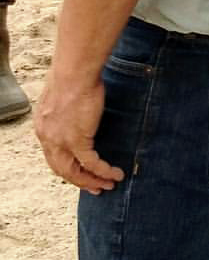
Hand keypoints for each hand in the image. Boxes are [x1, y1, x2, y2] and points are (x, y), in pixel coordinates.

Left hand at [35, 74, 122, 193]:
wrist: (74, 72)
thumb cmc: (72, 75)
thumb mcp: (63, 95)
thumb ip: (67, 108)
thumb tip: (78, 107)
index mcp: (43, 128)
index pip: (54, 156)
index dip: (68, 167)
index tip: (82, 173)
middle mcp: (48, 139)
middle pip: (62, 169)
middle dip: (80, 181)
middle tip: (95, 187)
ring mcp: (61, 141)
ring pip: (74, 172)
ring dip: (92, 181)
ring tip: (108, 185)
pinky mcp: (77, 140)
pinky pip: (91, 163)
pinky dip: (103, 171)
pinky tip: (115, 174)